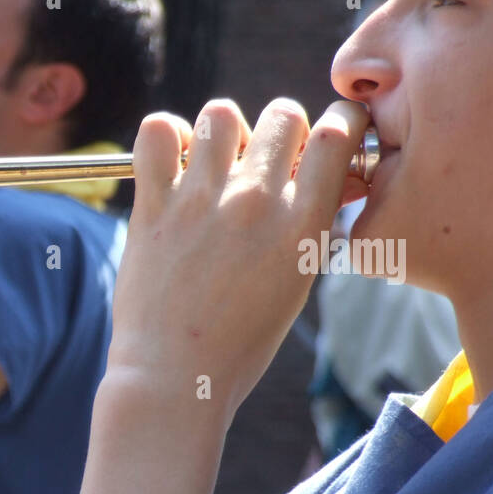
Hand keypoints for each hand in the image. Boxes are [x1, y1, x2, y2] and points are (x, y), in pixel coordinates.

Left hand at [107, 97, 370, 418]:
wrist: (175, 379)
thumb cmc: (240, 341)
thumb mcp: (296, 281)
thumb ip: (311, 222)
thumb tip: (332, 173)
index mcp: (303, 227)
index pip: (338, 135)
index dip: (336, 126)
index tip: (320, 143)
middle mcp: (257, 205)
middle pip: (283, 116)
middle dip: (277, 133)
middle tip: (259, 168)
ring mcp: (202, 203)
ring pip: (222, 114)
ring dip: (221, 133)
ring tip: (212, 168)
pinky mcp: (154, 208)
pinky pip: (158, 131)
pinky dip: (164, 136)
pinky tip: (171, 166)